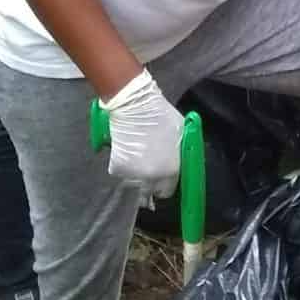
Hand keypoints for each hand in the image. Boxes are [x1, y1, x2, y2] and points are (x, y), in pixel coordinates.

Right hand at [101, 69, 184, 198]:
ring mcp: (134, 175)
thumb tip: (180, 160)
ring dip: (137, 178)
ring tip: (138, 162)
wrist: (134, 106)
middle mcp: (153, 177)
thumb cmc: (162, 116)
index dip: (166, 184)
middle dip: (151, 185)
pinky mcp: (117, 168)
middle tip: (149, 171)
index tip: (163, 179)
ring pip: (135, 185)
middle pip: (150, 193)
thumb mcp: (181, 134)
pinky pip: (122, 175)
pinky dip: (124, 168)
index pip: (168, 191)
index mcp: (171, 170)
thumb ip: (180, 152)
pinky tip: (128, 155)